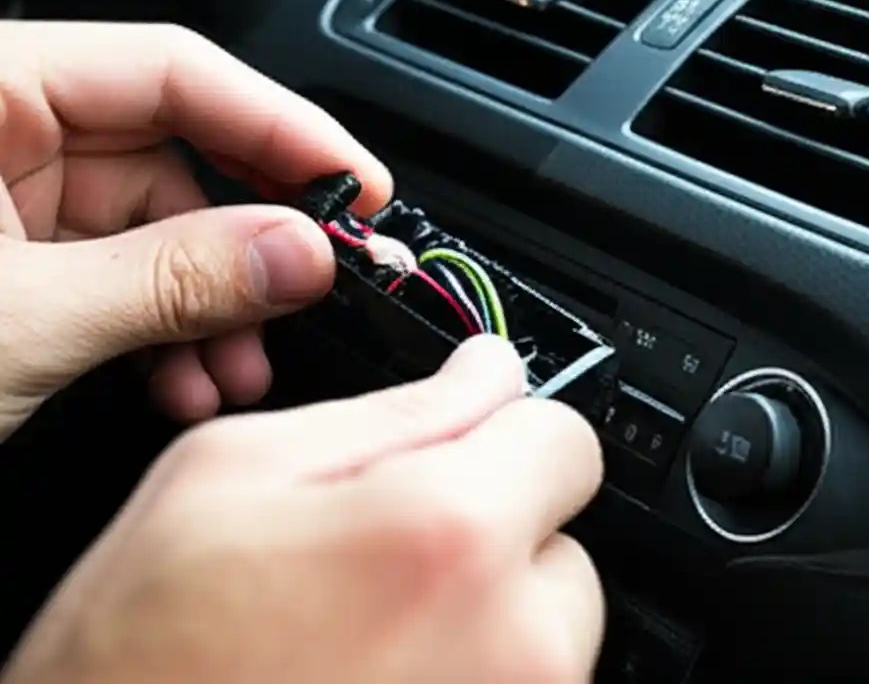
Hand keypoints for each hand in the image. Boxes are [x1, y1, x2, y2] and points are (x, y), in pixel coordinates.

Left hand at [0, 21, 392, 439]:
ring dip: (213, 311)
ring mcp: (4, 198)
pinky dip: (162, 333)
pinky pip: (120, 277)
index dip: (281, 127)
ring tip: (235, 373)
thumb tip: (298, 253)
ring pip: (158, 232)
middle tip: (316, 291)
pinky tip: (183, 383)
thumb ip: (170, 281)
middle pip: (177, 157)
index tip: (357, 187)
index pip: (172, 72)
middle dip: (249, 249)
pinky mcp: (13, 262)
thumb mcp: (22, 321)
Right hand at [1, 335, 606, 683]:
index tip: (463, 450)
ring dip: (484, 612)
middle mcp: (515, 641)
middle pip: (560, 536)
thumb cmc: (143, 661)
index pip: (567, 437)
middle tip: (380, 559)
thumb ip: (391, 412)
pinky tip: (379, 674)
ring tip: (368, 631)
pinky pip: (526, 682)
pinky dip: (473, 671)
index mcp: (449, 534)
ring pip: (546, 622)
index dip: (506, 433)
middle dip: (491, 529)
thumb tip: (488, 373)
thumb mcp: (232, 475)